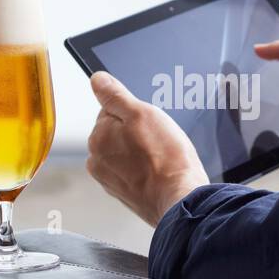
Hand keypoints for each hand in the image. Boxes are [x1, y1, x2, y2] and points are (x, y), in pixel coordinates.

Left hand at [86, 71, 209, 225]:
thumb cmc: (166, 158)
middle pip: (118, 133)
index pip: (112, 111)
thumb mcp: (142, 113)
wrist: (181, 199)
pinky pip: (134, 172)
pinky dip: (145, 170)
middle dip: (137, 133)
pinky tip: (160, 171)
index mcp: (97, 137)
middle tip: (158, 141)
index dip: (134, 113)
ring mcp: (110, 179)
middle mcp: (97, 160)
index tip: (149, 124)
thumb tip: (97, 80)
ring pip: (127, 153)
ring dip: (142, 152)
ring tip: (161, 157)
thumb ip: (115, 95)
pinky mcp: (125, 194)